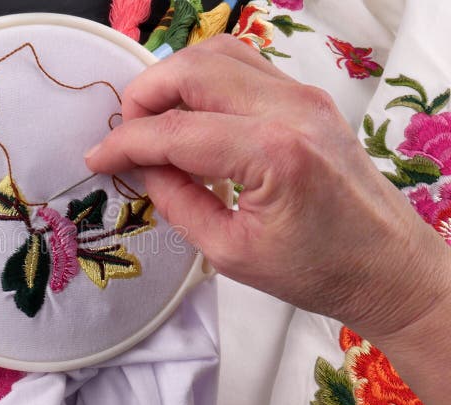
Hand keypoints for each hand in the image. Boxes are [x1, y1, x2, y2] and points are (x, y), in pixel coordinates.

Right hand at [86, 35, 450, 344]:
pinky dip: (205, 80)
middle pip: (194, 69)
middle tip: (125, 133)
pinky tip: (193, 116)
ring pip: (219, 54)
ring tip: (154, 121)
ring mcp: (304, 96)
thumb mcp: (229, 252)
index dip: (126, 142)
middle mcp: (292, 110)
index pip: (176, 130)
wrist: (386, 266)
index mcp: (274, 154)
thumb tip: (143, 166)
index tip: (98, 157)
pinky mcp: (308, 98)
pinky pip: (244, 66)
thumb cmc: (318, 270)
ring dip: (174, 80)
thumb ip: (177, 201)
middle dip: (145, 95)